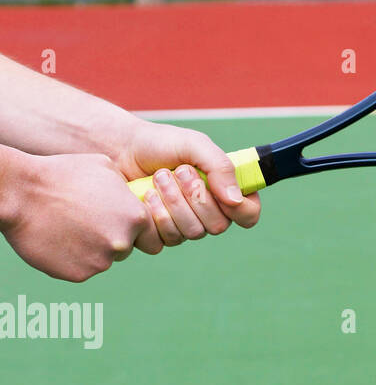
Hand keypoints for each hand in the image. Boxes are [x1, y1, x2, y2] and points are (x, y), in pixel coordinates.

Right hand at [0, 151, 157, 281]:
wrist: (22, 194)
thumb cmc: (63, 175)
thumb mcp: (107, 169)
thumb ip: (128, 191)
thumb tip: (138, 198)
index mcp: (136, 217)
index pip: (151, 236)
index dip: (137, 231)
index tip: (119, 224)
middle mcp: (123, 242)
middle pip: (126, 249)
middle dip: (112, 239)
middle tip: (88, 224)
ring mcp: (100, 261)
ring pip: (103, 259)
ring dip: (91, 249)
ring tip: (68, 228)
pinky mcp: (78, 275)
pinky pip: (81, 269)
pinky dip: (72, 259)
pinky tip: (57, 239)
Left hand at [115, 121, 260, 248]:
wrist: (118, 150)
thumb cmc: (160, 144)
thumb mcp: (195, 145)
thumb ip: (221, 167)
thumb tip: (236, 200)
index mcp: (224, 190)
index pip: (248, 214)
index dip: (242, 210)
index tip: (226, 196)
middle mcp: (208, 212)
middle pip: (218, 226)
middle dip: (196, 197)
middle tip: (178, 171)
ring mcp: (183, 225)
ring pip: (192, 233)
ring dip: (174, 202)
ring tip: (158, 178)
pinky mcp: (158, 234)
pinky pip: (165, 241)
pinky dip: (155, 216)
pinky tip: (145, 196)